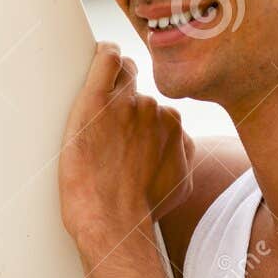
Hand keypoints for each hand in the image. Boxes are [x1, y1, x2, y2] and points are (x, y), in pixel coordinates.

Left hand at [59, 43, 192, 249]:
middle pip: (137, 90)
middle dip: (123, 103)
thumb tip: (177, 144)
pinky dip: (102, 55)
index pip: (156, 107)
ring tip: (94, 110)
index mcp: (173, 124)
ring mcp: (126, 103)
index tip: (122, 134)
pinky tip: (97, 60)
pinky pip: (106, 59)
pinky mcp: (96, 100)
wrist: (110, 221)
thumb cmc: (141, 210)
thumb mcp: (181, 185)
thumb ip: (184, 154)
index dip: (137, 121)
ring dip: (110, 85)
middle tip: (104, 127)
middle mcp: (153, 109)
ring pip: (122, 72)